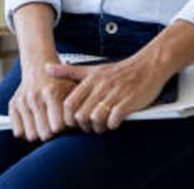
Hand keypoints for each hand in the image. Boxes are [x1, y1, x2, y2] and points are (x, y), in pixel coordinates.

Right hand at [9, 62, 75, 141]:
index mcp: (52, 92)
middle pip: (45, 134)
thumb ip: (79, 107)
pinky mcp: (13, 105)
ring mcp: (22, 101)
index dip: (65, 129)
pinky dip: (27, 131)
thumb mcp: (74, 88)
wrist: (38, 64)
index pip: (58, 127)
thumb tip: (83, 128)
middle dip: (53, 135)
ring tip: (47, 125)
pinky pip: (18, 133)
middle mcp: (35, 97)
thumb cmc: (61, 81)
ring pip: (31, 136)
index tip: (68, 124)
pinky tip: (35, 123)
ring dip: (40, 134)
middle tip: (57, 127)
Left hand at [47, 54, 170, 133]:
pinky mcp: (128, 102)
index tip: (76, 121)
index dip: (69, 117)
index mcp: (90, 80)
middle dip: (84, 126)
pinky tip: (115, 122)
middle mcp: (100, 86)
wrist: (148, 66)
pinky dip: (113, 125)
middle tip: (90, 127)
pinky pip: (114, 119)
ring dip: (98, 127)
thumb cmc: (119, 71)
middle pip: (80, 115)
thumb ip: (68, 71)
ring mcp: (114, 94)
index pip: (69, 104)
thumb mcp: (92, 69)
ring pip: (95, 118)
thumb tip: (46, 68)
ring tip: (103, 126)